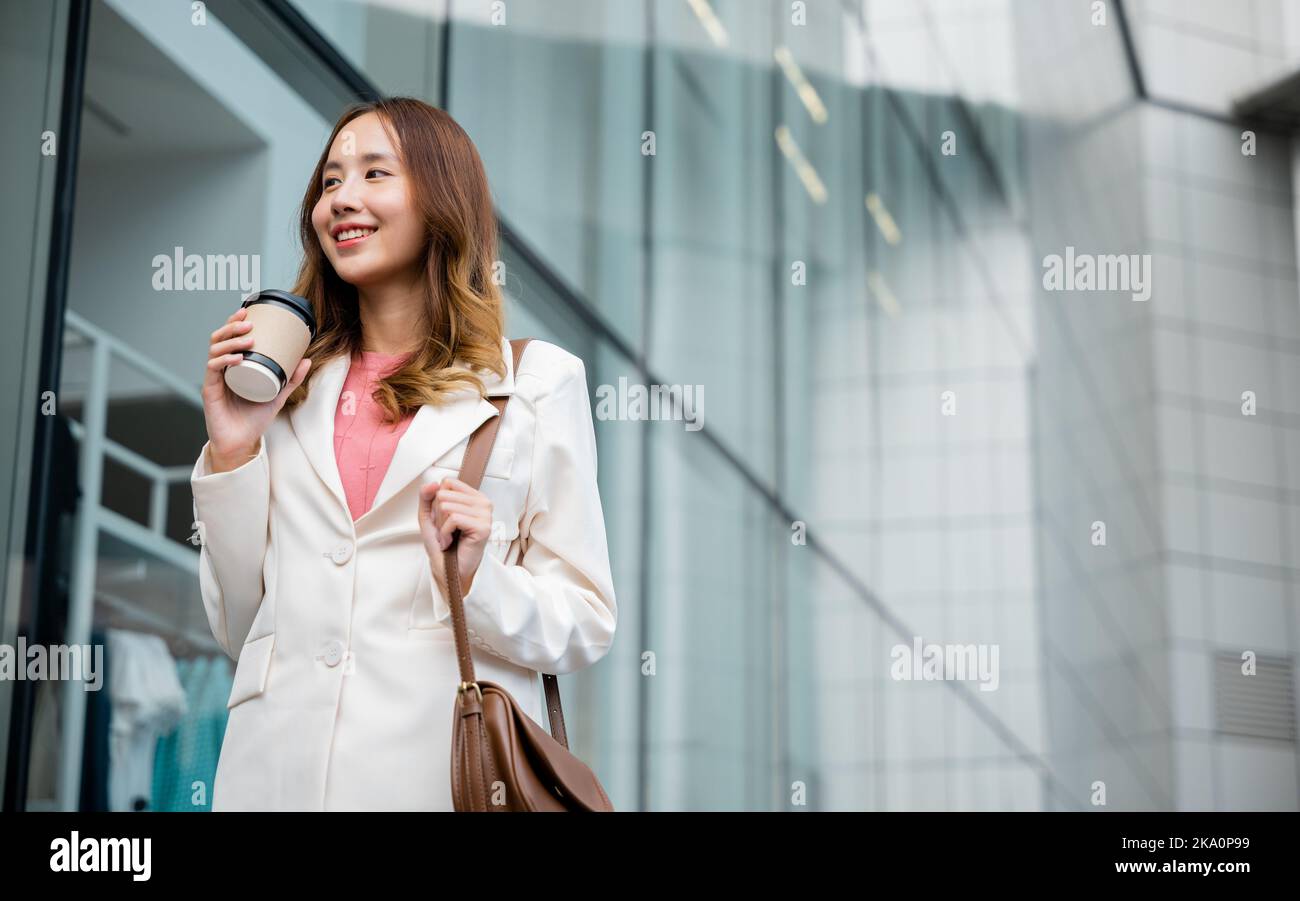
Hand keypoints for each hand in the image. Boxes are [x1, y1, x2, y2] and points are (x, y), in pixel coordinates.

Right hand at [202, 307, 310, 471]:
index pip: (229, 337)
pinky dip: (225, 361)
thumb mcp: (277, 395)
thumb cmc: (254, 418)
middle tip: (248, 322)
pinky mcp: (210, 390)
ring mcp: (215, 379)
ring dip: (230, 341)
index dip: (234, 322)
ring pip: (215, 350)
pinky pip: (213, 370)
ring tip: (248, 339)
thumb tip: (307, 359)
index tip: (247, 311)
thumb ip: (291, 379)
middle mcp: (221, 369)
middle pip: (219, 339)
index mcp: (234, 366)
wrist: (242, 442)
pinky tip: (238, 358)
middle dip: (232, 327)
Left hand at [418, 477, 491, 598]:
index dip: (438, 501)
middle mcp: (483, 503)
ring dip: (441, 527)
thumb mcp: (430, 517)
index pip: (448, 482)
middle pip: (444, 494)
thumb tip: (431, 483)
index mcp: (474, 497)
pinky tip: (451, 542)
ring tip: (449, 537)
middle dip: (438, 516)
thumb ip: (427, 498)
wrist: (450, 571)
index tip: (445, 518)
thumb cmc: (444, 545)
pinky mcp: (483, 527)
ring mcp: (486, 515)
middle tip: (447, 531)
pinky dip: (445, 533)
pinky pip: (453, 519)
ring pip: (447, 507)